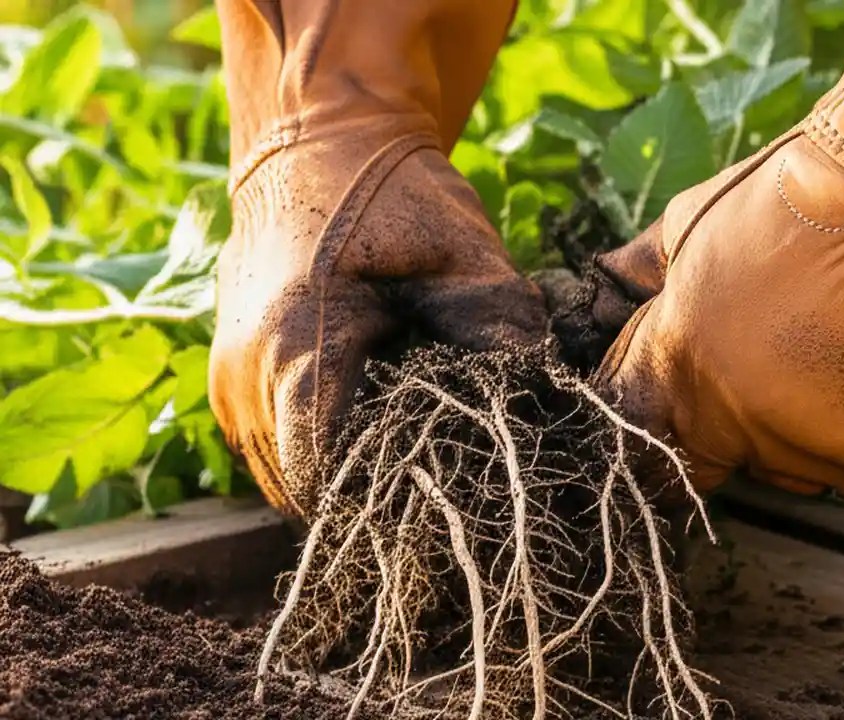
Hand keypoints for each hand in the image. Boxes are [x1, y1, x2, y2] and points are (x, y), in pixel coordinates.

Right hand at [208, 0, 539, 514]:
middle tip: (442, 489)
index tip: (452, 502)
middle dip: (373, 499)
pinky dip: (317, 455)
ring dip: (342, 481)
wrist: (316, 139)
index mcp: (297, 347)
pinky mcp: (227, 378)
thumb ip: (506, 341)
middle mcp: (243, 376)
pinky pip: (270, 451)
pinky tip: (371, 429)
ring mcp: (225, 381)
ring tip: (409, 460)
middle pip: (304, 494)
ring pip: (282, 481)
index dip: (394, 504)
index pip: (331, 479)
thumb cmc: (398, 194)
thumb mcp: (469, 258)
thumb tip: (545, 424)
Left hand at [589, 137, 843, 499]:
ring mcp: (810, 449)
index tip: (692, 400)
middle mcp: (735, 420)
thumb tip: (605, 278)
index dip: (664, 418)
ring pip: (803, 465)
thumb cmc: (804, 194)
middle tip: (789, 355)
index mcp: (678, 364)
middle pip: (726, 454)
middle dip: (745, 417)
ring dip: (818, 427)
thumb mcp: (696, 217)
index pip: (642, 432)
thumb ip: (647, 268)